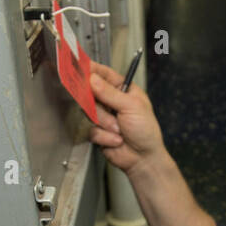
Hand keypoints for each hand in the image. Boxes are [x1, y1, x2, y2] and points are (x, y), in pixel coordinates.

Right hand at [86, 59, 165, 174]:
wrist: (143, 158)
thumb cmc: (145, 131)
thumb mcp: (132, 107)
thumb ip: (110, 93)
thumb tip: (93, 79)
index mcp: (123, 89)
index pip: (104, 74)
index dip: (92, 70)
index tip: (80, 67)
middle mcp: (111, 101)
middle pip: (91, 93)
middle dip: (101, 106)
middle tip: (106, 108)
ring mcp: (103, 116)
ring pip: (90, 113)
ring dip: (106, 123)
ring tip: (119, 130)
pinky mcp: (97, 131)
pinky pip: (91, 130)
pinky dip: (105, 136)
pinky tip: (116, 140)